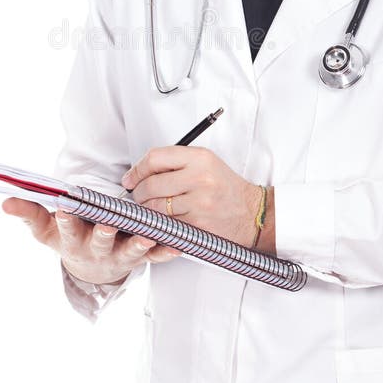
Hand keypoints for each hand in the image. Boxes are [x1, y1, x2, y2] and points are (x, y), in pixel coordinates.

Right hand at [2, 197, 180, 284]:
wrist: (92, 269)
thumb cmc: (69, 239)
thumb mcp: (46, 231)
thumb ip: (29, 213)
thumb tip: (5, 201)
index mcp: (72, 240)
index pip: (65, 230)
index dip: (65, 220)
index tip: (64, 207)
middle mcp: (96, 250)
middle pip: (99, 241)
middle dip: (103, 233)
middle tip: (107, 225)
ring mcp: (119, 256)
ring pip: (130, 252)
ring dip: (139, 244)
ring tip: (148, 236)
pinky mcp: (140, 258)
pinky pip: (155, 256)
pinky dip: (166, 251)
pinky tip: (177, 245)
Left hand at [122, 146, 275, 253]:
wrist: (252, 213)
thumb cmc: (225, 188)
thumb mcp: (205, 164)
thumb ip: (175, 162)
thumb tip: (140, 171)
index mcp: (199, 158)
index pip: (155, 158)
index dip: (137, 169)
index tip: (130, 178)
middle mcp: (199, 177)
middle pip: (151, 184)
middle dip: (137, 193)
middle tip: (136, 196)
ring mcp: (198, 202)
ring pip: (155, 207)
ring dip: (145, 211)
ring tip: (149, 210)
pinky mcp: (197, 224)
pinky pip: (166, 224)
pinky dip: (159, 225)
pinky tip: (161, 223)